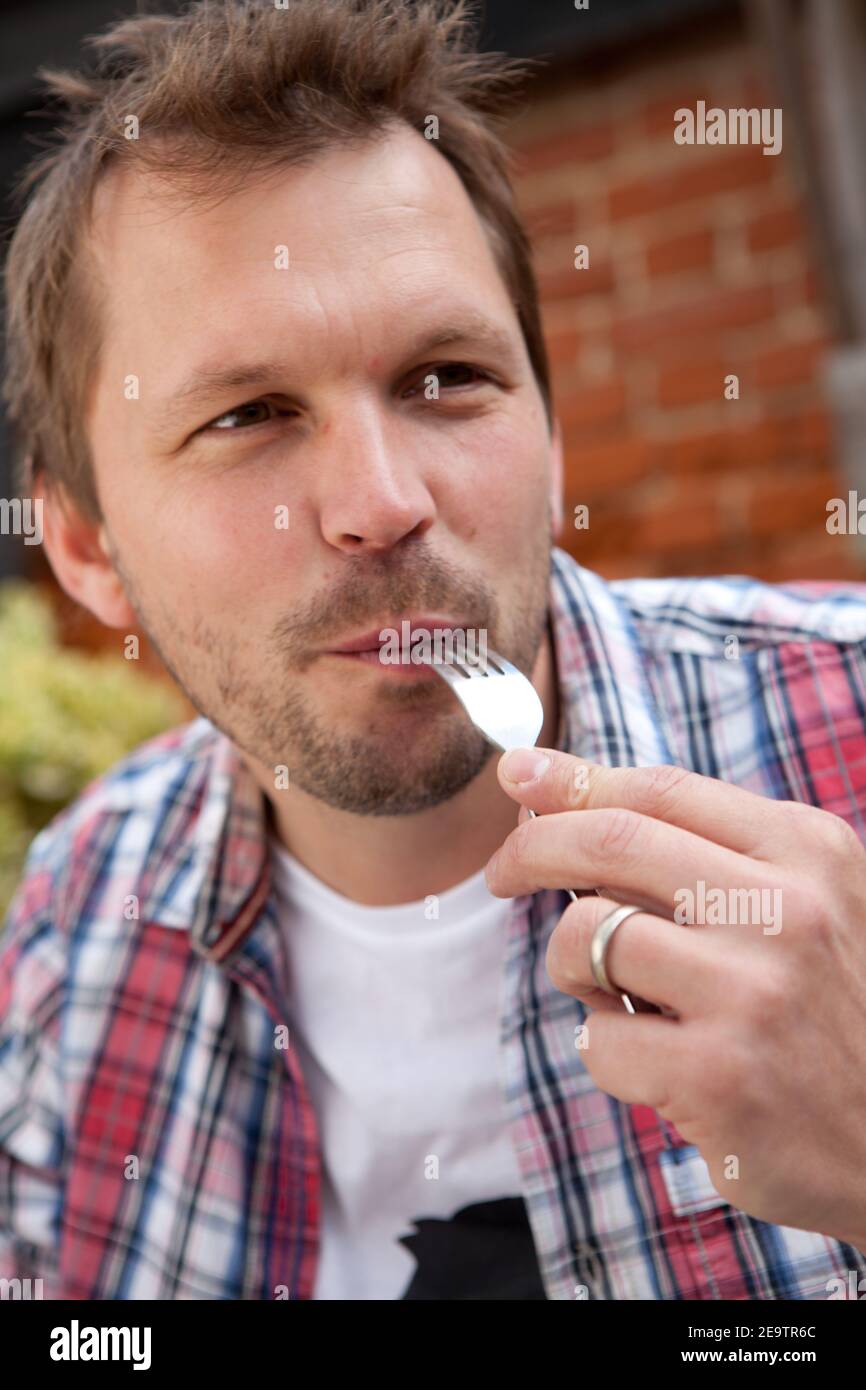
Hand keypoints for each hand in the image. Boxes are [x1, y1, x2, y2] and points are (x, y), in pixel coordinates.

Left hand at [483, 746, 865, 1250]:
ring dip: (574, 966)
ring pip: (586, 936)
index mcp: (808, 852)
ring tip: (619, 997)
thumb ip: (707, 853)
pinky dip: (607, 1050)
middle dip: (531, 849)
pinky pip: (598, 1038)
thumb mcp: (805, 905)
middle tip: (502, 874)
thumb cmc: (827, 1013)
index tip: (518, 777)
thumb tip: (556, 793)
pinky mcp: (718, 1075)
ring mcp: (753, 992)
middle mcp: (787, 909)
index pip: (660, 790)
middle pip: (608, 842)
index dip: (572, 779)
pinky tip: (657, 1067)